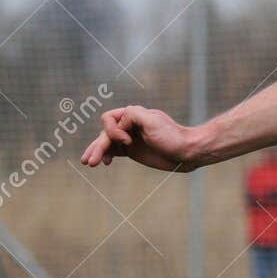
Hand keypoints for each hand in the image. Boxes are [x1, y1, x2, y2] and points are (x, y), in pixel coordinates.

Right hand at [82, 106, 196, 171]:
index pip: (109, 118)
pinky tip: (104, 163)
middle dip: (96, 146)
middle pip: (104, 133)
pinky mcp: (132, 150)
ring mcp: (129, 138)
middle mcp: (128, 125)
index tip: (128, 141)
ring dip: (96, 152)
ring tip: (88, 163)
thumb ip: (132, 115)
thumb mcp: (152, 120)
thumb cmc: (172, 136)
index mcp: (132, 114)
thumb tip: (119, 125)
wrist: (187, 152)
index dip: (113, 130)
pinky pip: (113, 151)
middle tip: (89, 162)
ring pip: (106, 143)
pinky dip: (106, 156)